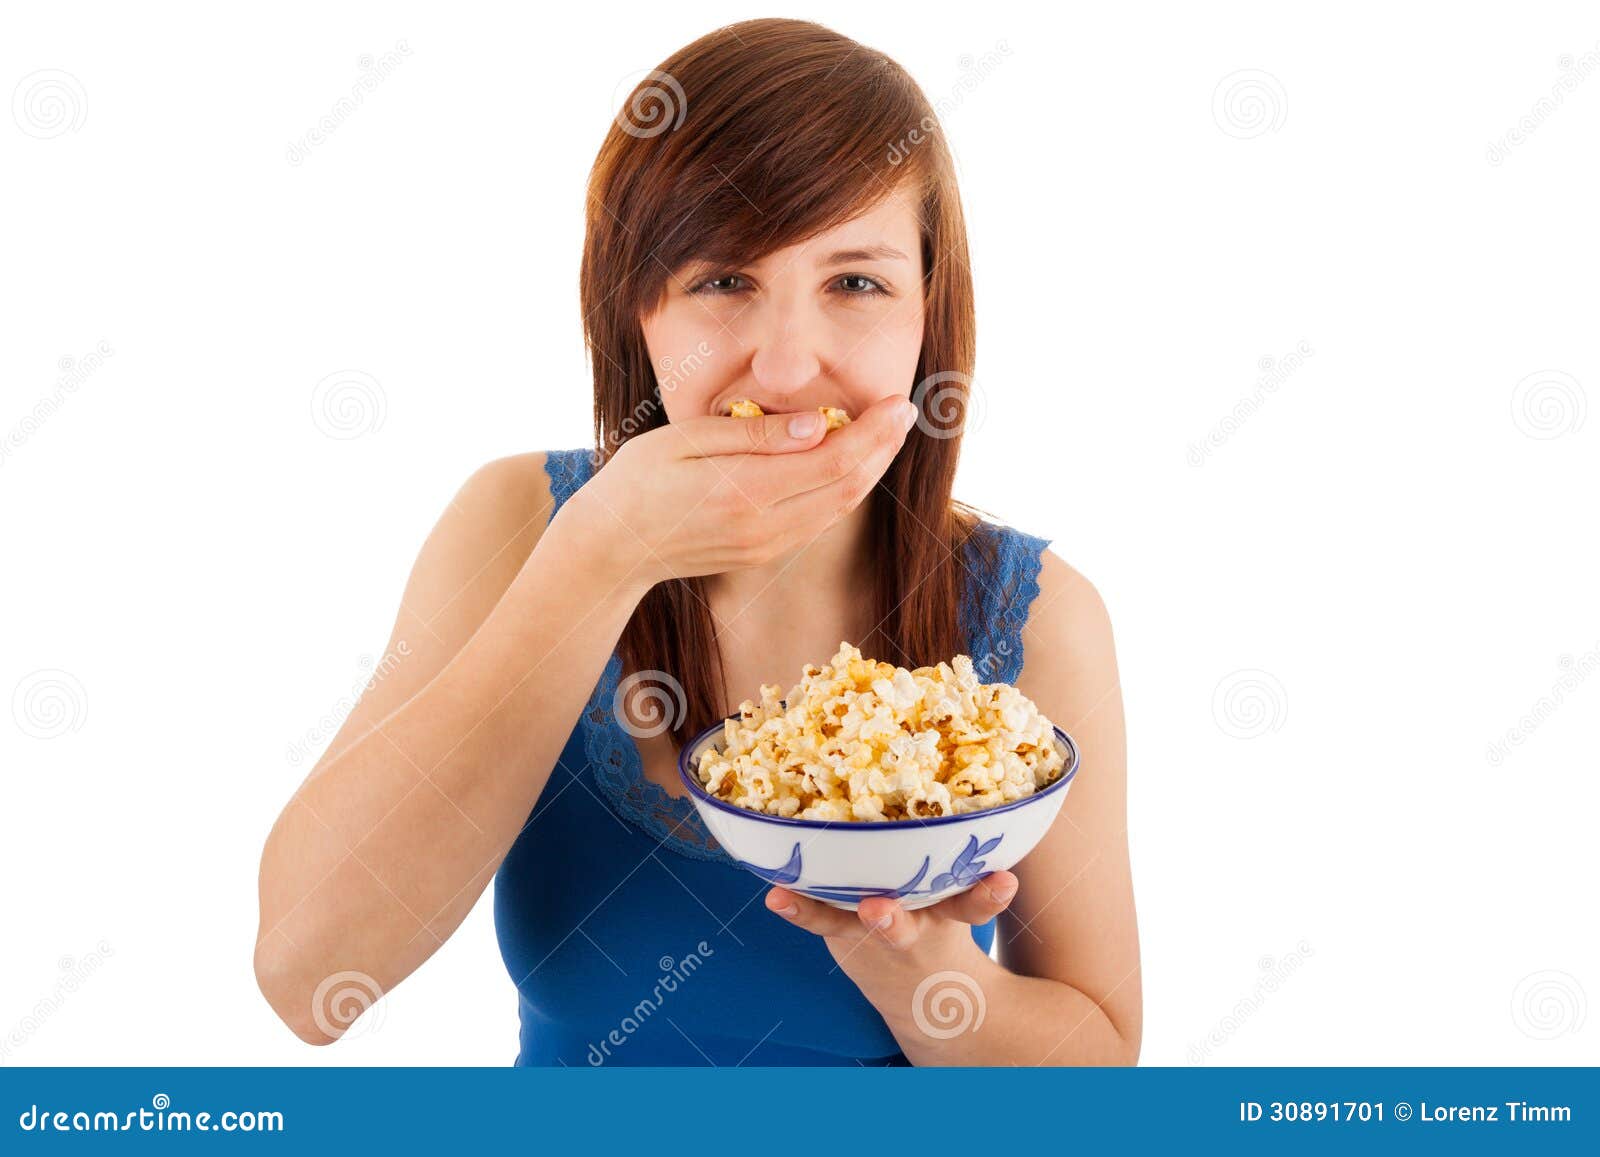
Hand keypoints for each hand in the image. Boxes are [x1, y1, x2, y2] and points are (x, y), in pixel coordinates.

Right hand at [556, 394, 918, 588]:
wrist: (612, 548)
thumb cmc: (638, 480)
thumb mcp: (687, 440)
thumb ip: (755, 434)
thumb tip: (818, 424)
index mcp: (746, 490)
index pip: (834, 459)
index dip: (875, 431)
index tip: (899, 402)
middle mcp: (765, 526)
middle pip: (849, 486)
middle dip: (884, 447)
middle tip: (905, 412)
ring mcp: (766, 546)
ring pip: (840, 507)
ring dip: (870, 470)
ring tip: (886, 433)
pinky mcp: (763, 554)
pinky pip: (819, 521)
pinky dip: (843, 490)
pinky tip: (849, 464)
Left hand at [764, 870, 1018, 997]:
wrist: (919, 992)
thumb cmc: (944, 914)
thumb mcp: (963, 892)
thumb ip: (964, 849)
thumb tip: (1003, 753)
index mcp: (951, 911)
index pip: (977, 905)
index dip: (991, 895)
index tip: (1004, 881)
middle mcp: (913, 926)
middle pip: (904, 927)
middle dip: (892, 919)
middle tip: (878, 909)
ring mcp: (873, 932)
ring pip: (855, 927)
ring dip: (823, 915)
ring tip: (796, 903)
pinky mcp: (841, 933)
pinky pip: (819, 918)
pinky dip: (798, 907)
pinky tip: (777, 895)